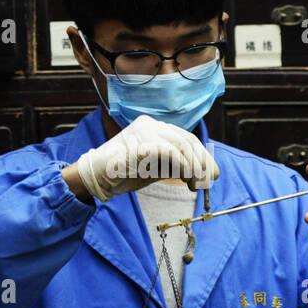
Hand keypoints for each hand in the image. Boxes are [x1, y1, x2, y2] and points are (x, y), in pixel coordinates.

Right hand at [72, 115, 218, 202]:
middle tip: (209, 181)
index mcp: (154, 128)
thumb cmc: (124, 172)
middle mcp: (151, 125)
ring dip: (195, 166)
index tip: (211, 173)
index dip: (203, 156)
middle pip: (188, 140)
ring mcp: (145, 131)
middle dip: (203, 162)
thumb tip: (200, 173)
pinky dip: (182, 166)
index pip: (186, 138)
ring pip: (182, 145)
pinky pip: (170, 152)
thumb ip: (174, 165)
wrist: (96, 177)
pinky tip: (186, 179)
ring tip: (198, 183)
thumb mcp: (155, 167)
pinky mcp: (141, 143)